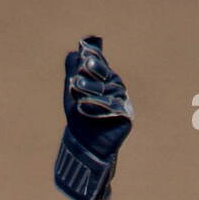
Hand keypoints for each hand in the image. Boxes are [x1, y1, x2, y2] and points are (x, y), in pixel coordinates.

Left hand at [55, 36, 132, 199]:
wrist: (85, 147)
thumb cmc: (79, 120)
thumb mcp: (72, 95)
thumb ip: (72, 73)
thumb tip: (73, 52)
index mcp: (106, 81)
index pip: (102, 65)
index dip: (94, 59)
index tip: (84, 54)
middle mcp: (116, 90)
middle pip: (106, 75)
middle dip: (92, 73)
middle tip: (80, 70)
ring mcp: (122, 102)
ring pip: (109, 89)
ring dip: (91, 88)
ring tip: (76, 86)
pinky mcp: (125, 116)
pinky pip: (114, 106)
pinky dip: (99, 105)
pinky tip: (84, 105)